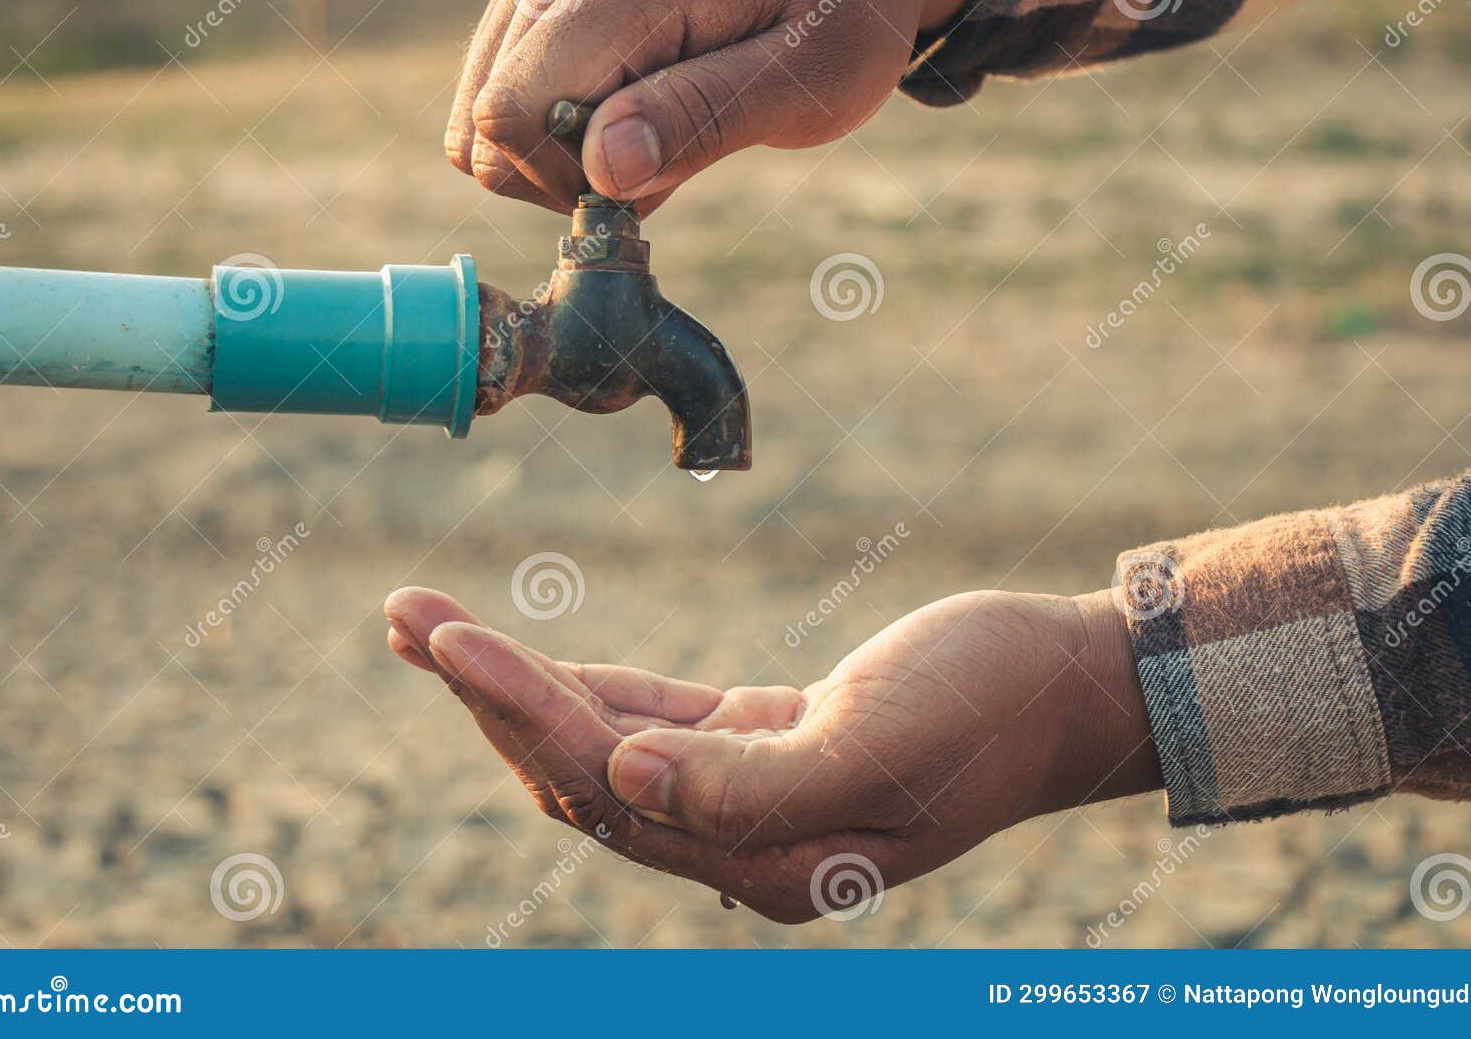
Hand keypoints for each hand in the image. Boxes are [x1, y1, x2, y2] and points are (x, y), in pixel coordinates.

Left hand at [384, 587, 1160, 922]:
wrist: (1069, 685)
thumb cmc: (990, 706)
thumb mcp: (876, 743)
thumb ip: (746, 783)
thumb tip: (619, 780)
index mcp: (761, 856)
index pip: (601, 784)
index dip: (517, 708)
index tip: (444, 636)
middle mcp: (739, 840)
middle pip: (577, 767)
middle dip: (486, 692)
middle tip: (401, 614)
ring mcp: (746, 792)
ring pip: (600, 741)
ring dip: (517, 683)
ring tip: (428, 623)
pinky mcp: (763, 740)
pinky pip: (649, 717)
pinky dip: (584, 682)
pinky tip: (525, 655)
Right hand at [445, 0, 985, 213]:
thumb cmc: (845, 4)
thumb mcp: (812, 76)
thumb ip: (706, 115)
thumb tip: (602, 165)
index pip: (511, 114)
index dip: (570, 180)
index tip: (657, 177)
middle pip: (483, 126)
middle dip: (565, 176)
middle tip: (666, 159)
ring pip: (482, 118)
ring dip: (562, 159)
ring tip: (657, 134)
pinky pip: (504, 95)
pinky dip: (560, 132)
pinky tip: (635, 114)